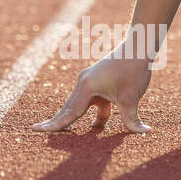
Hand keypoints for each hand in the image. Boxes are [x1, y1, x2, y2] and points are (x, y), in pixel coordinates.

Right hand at [32, 46, 153, 132]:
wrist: (138, 47)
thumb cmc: (133, 70)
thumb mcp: (131, 98)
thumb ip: (132, 119)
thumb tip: (143, 132)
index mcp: (87, 87)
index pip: (69, 113)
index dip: (55, 125)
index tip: (37, 130)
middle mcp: (84, 83)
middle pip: (67, 108)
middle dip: (55, 121)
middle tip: (36, 130)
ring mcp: (89, 81)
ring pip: (78, 105)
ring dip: (73, 119)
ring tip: (58, 130)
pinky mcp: (96, 80)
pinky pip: (90, 101)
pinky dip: (92, 113)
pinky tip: (96, 126)